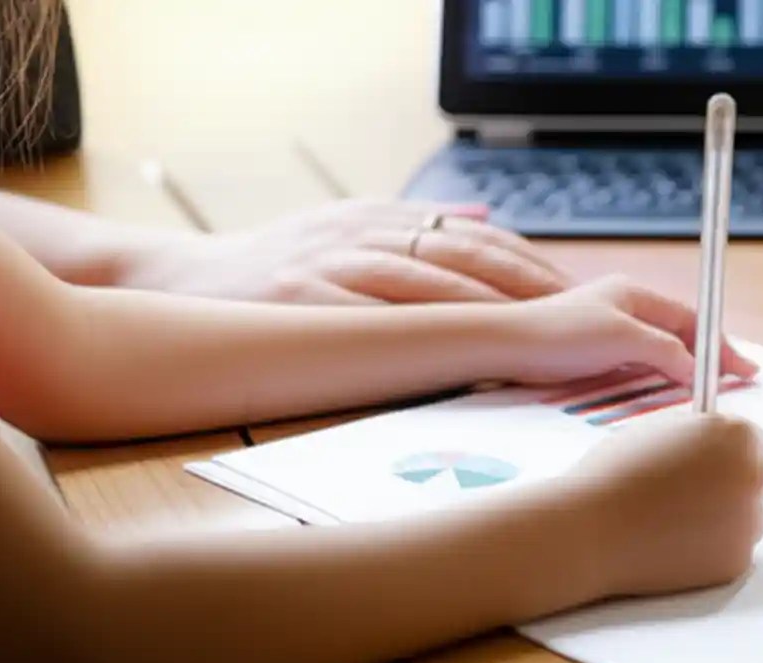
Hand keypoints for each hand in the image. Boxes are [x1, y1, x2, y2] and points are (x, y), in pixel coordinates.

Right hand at [124, 200, 569, 304]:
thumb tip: (485, 214)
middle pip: (466, 254)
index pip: (473, 237)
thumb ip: (416, 224)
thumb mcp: (346, 228)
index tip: (578, 295)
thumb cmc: (274, 268)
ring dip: (492, 306)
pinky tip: (464, 349)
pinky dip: (425, 329)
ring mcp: (333, 263)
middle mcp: (364, 232)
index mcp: (380, 217)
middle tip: (583, 317)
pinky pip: (376, 314)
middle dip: (530, 285)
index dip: (529, 264)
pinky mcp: (303, 298)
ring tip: (544, 334)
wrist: (179, 282)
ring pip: (430, 280)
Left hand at [505, 275, 758, 385]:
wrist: (506, 349)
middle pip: (676, 337)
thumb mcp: (624, 339)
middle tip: (733, 386)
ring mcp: (605, 335)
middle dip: (705, 360)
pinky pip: (635, 372)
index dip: (719, 345)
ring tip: (704, 398)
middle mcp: (622, 310)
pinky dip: (655, 385)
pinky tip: (662, 401)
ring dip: (680, 375)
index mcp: (633, 294)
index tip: (745, 370)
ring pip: (656, 357)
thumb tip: (697, 371)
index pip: (690, 319)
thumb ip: (666, 352)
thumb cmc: (559, 334)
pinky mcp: (590, 359)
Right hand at [567, 414, 762, 597]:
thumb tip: (715, 446)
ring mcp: (749, 522)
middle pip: (758, 476)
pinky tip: (673, 543)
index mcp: (736, 435)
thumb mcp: (658, 431)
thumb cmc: (614, 476)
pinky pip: (732, 551)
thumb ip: (696, 435)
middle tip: (693, 493)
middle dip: (732, 482)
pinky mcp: (737, 562)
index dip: (723, 450)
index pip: (751, 438)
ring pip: (749, 517)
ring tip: (674, 519)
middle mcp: (752, 475)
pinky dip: (710, 549)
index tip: (706, 460)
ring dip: (725, 517)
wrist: (592, 530)